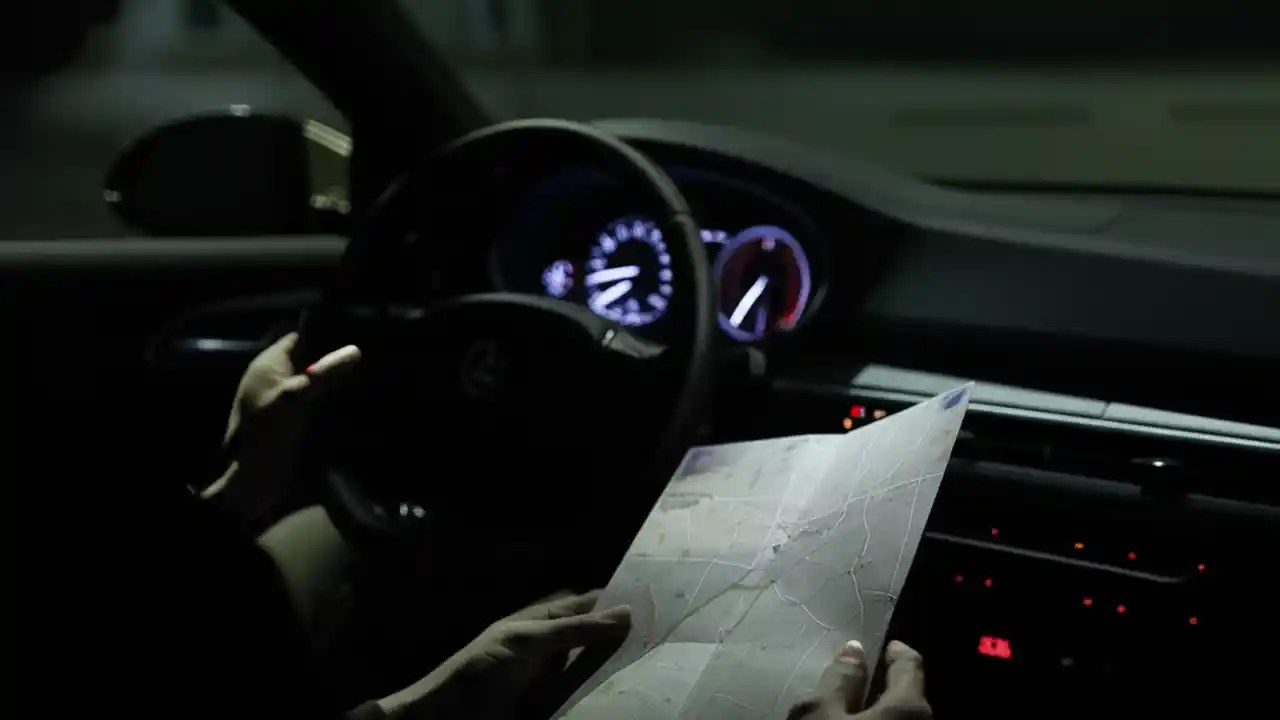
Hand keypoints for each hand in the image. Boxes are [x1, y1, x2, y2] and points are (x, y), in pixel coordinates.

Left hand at [202, 332, 360, 522]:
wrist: (253, 475)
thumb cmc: (268, 430)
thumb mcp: (296, 397)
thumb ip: (323, 373)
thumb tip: (355, 350)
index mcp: (268, 364)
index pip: (298, 337)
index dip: (323, 335)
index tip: (352, 337)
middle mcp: (273, 376)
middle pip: (307, 358)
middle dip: (331, 358)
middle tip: (364, 358)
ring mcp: (280, 398)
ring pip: (311, 379)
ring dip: (332, 380)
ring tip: (364, 376)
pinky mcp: (288, 418)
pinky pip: (312, 399)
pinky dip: (328, 399)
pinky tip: (349, 401)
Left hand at [378, 592, 630, 719]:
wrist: (451, 716)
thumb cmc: (483, 668)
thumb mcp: (529, 641)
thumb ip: (575, 629)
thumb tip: (626, 612)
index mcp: (544, 619)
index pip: (588, 603)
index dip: (616, 600)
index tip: (654, 602)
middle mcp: (553, 645)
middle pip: (596, 637)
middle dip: (623, 637)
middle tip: (661, 638)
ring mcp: (554, 676)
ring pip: (594, 667)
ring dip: (616, 668)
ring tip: (654, 665)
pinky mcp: (554, 703)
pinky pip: (584, 695)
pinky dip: (602, 694)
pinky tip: (625, 692)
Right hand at [786, 640, 930, 719]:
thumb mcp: (819, 712)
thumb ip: (839, 679)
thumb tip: (854, 650)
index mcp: (909, 706)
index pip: (910, 664)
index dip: (893, 650)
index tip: (879, 644)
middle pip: (905, 694)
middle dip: (879, 682)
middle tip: (851, 675)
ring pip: (895, 715)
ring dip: (874, 706)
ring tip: (844, 704)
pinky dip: (872, 719)